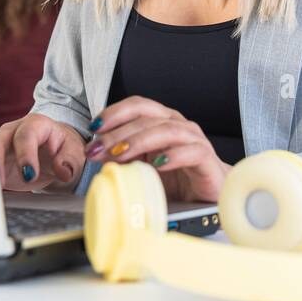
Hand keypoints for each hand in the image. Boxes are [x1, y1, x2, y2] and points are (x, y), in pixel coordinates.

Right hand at [0, 113, 86, 191]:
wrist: (54, 152)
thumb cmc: (62, 148)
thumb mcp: (74, 153)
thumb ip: (70, 161)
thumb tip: (63, 170)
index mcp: (37, 124)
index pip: (27, 135)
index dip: (26, 154)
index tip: (29, 174)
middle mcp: (15, 130)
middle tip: (2, 182)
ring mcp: (1, 142)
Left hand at [84, 96, 230, 202]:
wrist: (208, 194)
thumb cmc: (175, 178)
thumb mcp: (141, 165)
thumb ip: (121, 155)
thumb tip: (96, 151)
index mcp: (161, 120)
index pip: (138, 106)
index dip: (115, 113)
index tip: (93, 128)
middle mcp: (178, 125)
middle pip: (147, 117)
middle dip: (119, 132)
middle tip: (99, 148)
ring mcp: (194, 140)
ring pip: (166, 130)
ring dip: (139, 141)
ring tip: (120, 155)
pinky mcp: (207, 159)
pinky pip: (192, 151)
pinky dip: (173, 156)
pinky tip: (158, 165)